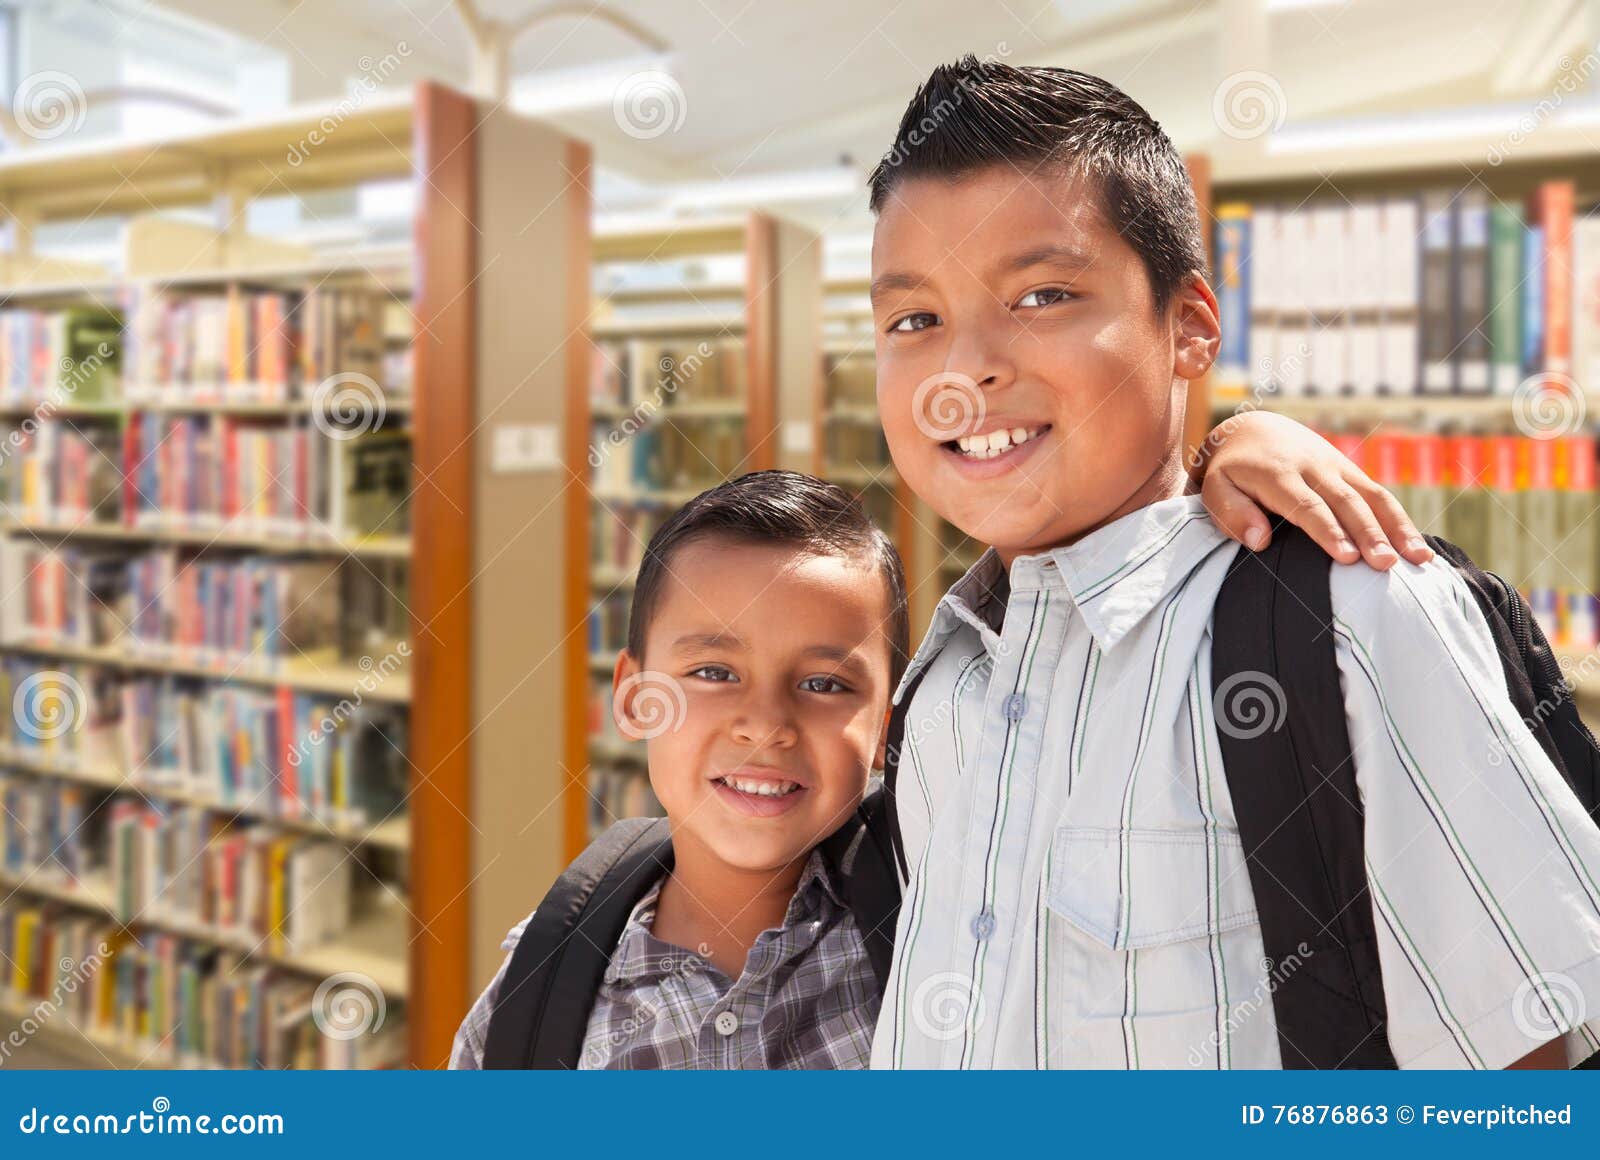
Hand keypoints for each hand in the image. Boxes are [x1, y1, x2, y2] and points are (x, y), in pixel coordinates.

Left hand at [1194, 410, 1432, 569]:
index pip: (1306, 505)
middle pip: (1346, 502)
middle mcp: (1313, 468)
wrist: (1252, 429)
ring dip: (1397, 528)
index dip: (1328, 531)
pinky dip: (1401, 521)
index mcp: (1278, 474)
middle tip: (1385, 564)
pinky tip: (1419, 549)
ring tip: (1418, 560)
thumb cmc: (1230, 471)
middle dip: (1369, 534)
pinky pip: (1380, 495)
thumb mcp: (1215, 487)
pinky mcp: (1351, 472)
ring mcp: (1337, 467)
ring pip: (1372, 496)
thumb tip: (1260, 541)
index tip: (1346, 557)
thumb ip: (1230, 513)